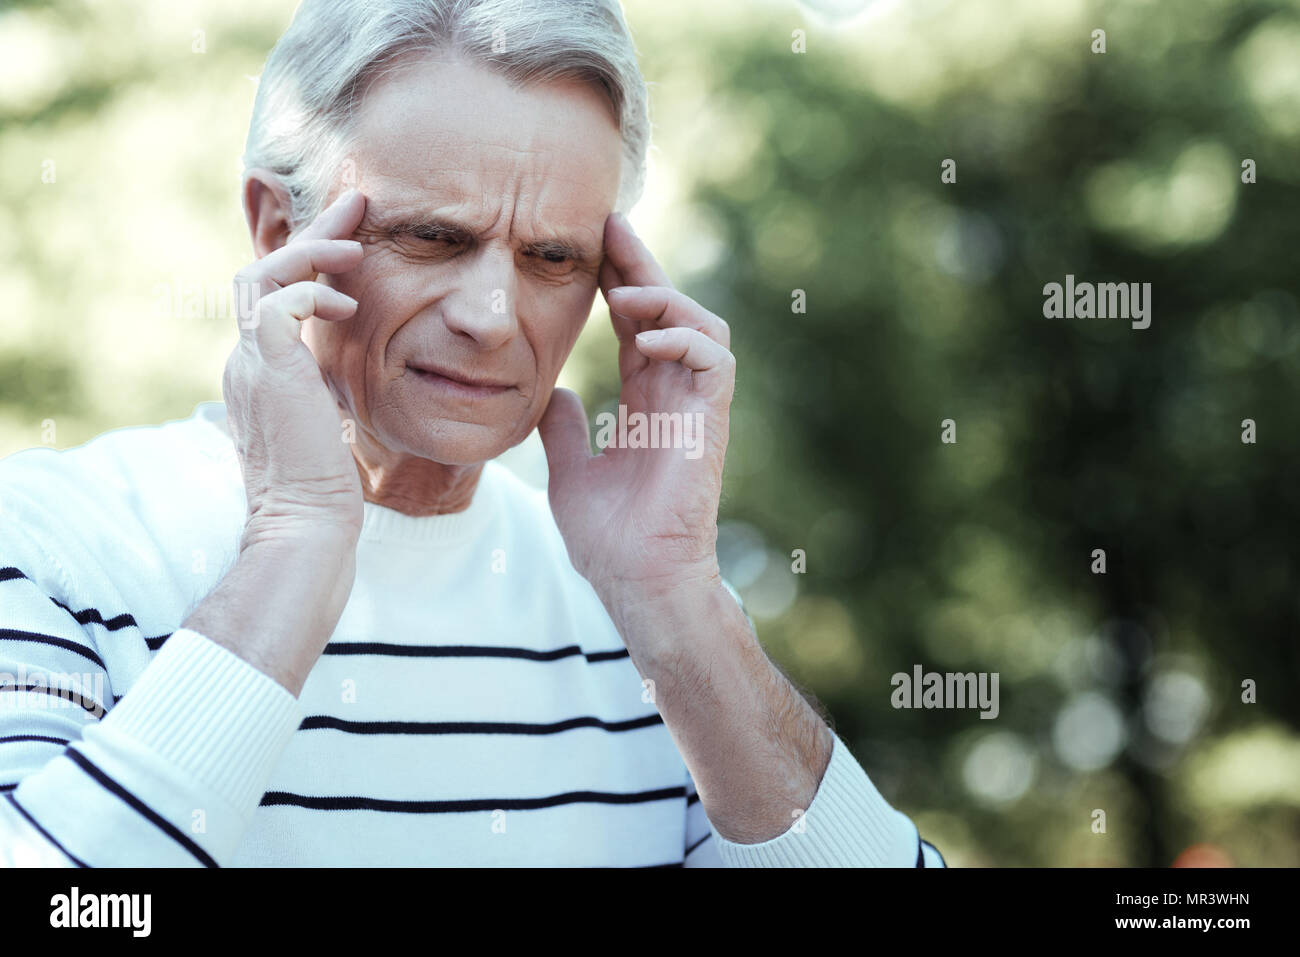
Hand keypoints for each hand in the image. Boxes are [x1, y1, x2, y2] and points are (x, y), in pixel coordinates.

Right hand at [223, 188, 367, 546]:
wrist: (306, 523)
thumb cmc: (325, 487)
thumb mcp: (326, 423)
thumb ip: (324, 390)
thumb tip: (342, 379)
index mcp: (257, 372)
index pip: (272, 298)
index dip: (308, 264)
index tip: (350, 241)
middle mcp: (244, 361)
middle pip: (263, 273)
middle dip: (311, 234)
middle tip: (358, 203)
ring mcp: (249, 363)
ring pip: (262, 276)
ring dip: (311, 251)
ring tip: (357, 242)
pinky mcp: (267, 368)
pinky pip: (280, 304)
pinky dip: (314, 294)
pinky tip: (350, 307)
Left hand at [538, 212, 734, 602]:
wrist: (636, 580)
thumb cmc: (609, 538)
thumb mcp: (569, 470)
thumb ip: (564, 429)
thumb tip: (551, 395)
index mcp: (645, 399)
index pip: (634, 322)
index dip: (616, 280)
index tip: (588, 244)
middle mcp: (674, 394)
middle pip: (667, 308)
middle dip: (640, 263)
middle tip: (609, 225)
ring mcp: (696, 406)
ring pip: (701, 323)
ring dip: (666, 296)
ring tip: (625, 289)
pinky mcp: (711, 421)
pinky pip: (714, 358)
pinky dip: (683, 338)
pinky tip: (642, 337)